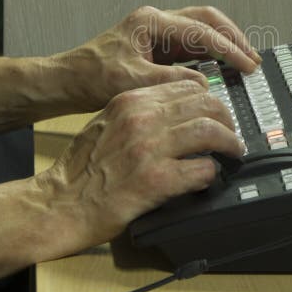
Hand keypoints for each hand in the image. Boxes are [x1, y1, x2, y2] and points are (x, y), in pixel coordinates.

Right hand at [39, 80, 243, 246]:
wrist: (59, 203)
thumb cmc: (81, 168)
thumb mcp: (107, 121)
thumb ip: (141, 111)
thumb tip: (178, 112)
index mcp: (131, 101)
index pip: (188, 87)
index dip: (210, 99)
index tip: (217, 111)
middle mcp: (142, 119)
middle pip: (205, 105)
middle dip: (226, 118)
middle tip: (232, 132)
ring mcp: (150, 149)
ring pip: (210, 132)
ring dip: (229, 142)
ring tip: (233, 151)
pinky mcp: (156, 181)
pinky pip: (201, 169)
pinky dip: (211, 172)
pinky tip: (208, 176)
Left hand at [60, 5, 260, 111]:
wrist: (69, 81)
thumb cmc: (90, 76)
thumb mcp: (131, 82)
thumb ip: (169, 81)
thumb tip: (203, 83)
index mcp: (151, 23)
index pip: (201, 31)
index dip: (228, 49)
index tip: (246, 65)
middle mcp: (157, 22)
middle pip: (208, 20)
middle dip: (234, 38)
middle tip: (252, 59)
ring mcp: (159, 33)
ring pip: (203, 29)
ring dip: (225, 44)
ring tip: (244, 62)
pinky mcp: (159, 48)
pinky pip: (194, 45)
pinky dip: (212, 54)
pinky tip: (223, 67)